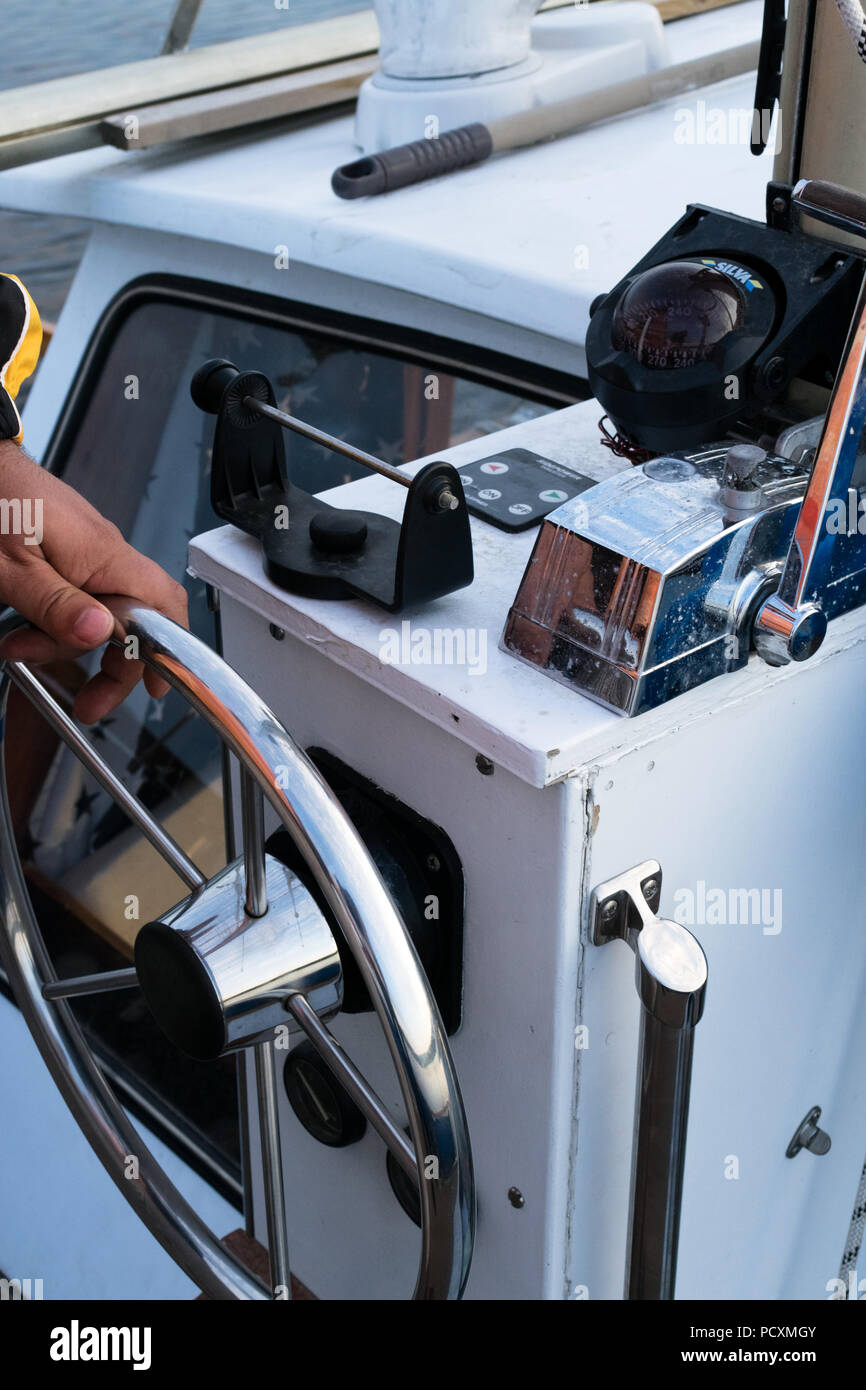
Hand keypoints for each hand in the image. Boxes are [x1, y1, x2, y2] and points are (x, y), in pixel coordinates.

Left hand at [0, 441, 188, 723]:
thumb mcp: (12, 568)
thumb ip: (56, 604)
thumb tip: (101, 634)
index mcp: (104, 555)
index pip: (163, 606)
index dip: (169, 650)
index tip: (158, 687)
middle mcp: (105, 553)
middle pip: (135, 621)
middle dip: (112, 666)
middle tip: (88, 703)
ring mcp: (88, 553)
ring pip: (99, 615)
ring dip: (65, 644)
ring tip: (21, 651)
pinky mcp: (68, 554)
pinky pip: (77, 598)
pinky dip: (54, 622)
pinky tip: (23, 631)